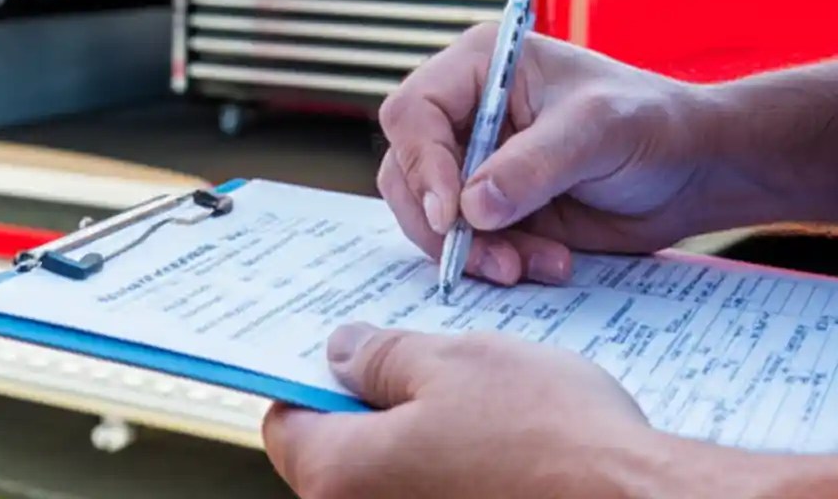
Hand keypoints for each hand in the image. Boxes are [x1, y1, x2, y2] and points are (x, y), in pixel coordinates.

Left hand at [262, 323, 663, 498]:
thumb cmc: (550, 436)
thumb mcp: (453, 361)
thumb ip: (381, 356)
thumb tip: (342, 352)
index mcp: (343, 474)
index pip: (287, 424)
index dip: (310, 381)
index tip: (341, 356)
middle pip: (339, 455)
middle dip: (372, 406)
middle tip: (419, 365)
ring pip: (394, 476)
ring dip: (419, 437)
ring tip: (474, 401)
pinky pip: (436, 495)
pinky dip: (454, 469)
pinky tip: (500, 441)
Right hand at [377, 23, 710, 285]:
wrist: (692, 171)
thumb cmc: (651, 125)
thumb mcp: (595, 132)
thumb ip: (531, 167)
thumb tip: (470, 209)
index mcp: (479, 68)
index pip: (412, 114)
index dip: (422, 165)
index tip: (451, 215)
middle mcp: (465, 113)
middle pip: (406, 172)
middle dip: (442, 224)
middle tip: (490, 258)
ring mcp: (475, 164)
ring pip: (429, 217)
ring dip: (473, 252)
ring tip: (528, 266)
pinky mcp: (491, 209)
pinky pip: (466, 244)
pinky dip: (498, 263)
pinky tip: (550, 263)